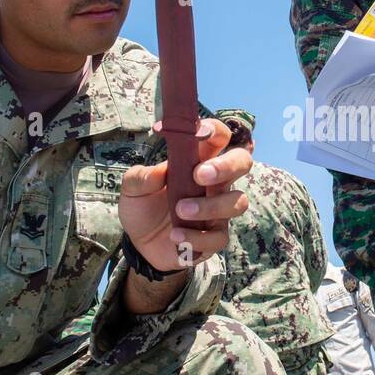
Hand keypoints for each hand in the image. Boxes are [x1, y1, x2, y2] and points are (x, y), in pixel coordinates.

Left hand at [118, 117, 250, 271]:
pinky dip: (196, 236)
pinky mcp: (215, 237)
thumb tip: (160, 172)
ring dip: (210, 205)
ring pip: (237, 201)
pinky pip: (219, 236)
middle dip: (227, 165)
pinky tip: (176, 235)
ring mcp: (218, 211)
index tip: (199, 132)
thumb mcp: (132, 189)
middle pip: (242, 162)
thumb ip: (140, 177)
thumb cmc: (142, 207)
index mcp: (197, 162)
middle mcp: (214, 183)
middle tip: (199, 174)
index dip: (215, 130)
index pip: (218, 137)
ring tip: (180, 209)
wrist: (140, 244)